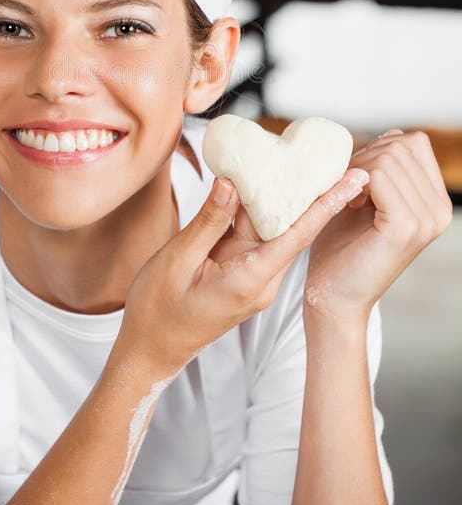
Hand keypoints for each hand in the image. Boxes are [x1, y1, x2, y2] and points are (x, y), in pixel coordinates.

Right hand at [118, 168, 368, 378]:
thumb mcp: (177, 260)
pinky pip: (253, 235)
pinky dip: (253, 209)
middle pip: (289, 227)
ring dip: (277, 197)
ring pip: (269, 228)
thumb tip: (231, 184)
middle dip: (307, 192)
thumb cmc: (157, 310)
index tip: (354, 180)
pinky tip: (254, 183)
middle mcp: (261, 280)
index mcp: (251, 280)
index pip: (298, 235)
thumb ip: (208, 222)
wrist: (150, 348)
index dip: (327, 204)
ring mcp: (253, 278)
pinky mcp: (242, 273)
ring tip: (296, 159)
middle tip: (331, 156)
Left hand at [304, 129, 452, 324]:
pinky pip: (377, 176)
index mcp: (436, 202)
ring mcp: (426, 220)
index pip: (413, 142)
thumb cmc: (344, 246)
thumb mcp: (370, 197)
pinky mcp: (405, 227)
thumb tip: (391, 134)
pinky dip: (354, 181)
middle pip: (400, 145)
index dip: (377, 149)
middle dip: (364, 157)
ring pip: (387, 157)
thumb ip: (385, 167)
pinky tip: (348, 205)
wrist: (333, 295)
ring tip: (348, 199)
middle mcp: (439, 211)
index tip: (356, 178)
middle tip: (347, 188)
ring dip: (356, 170)